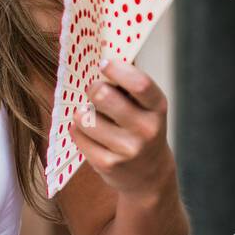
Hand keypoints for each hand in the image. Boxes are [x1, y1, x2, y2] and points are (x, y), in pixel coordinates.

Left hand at [70, 57, 174, 197]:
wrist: (149, 175)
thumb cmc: (140, 129)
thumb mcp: (145, 107)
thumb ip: (127, 86)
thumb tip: (99, 59)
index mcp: (157, 108)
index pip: (139, 84)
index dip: (117, 70)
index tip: (103, 63)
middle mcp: (147, 129)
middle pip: (103, 96)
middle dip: (93, 89)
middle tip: (94, 90)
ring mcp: (127, 149)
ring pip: (85, 116)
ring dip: (82, 113)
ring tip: (91, 117)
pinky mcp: (108, 164)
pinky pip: (77, 134)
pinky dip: (77, 130)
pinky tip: (89, 133)